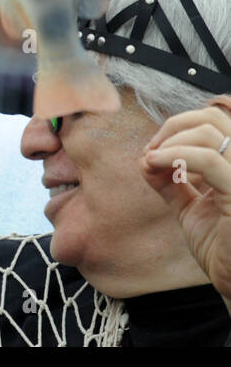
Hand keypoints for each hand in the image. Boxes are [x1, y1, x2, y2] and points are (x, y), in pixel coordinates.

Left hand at [142, 96, 230, 307]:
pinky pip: (208, 159)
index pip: (213, 121)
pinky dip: (175, 155)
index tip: (153, 152)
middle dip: (172, 128)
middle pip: (212, 118)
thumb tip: (146, 158)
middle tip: (151, 153)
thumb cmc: (221, 248)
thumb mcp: (190, 208)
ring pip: (210, 132)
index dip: (177, 127)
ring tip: (152, 162)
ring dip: (170, 142)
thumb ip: (172, 182)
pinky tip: (155, 165)